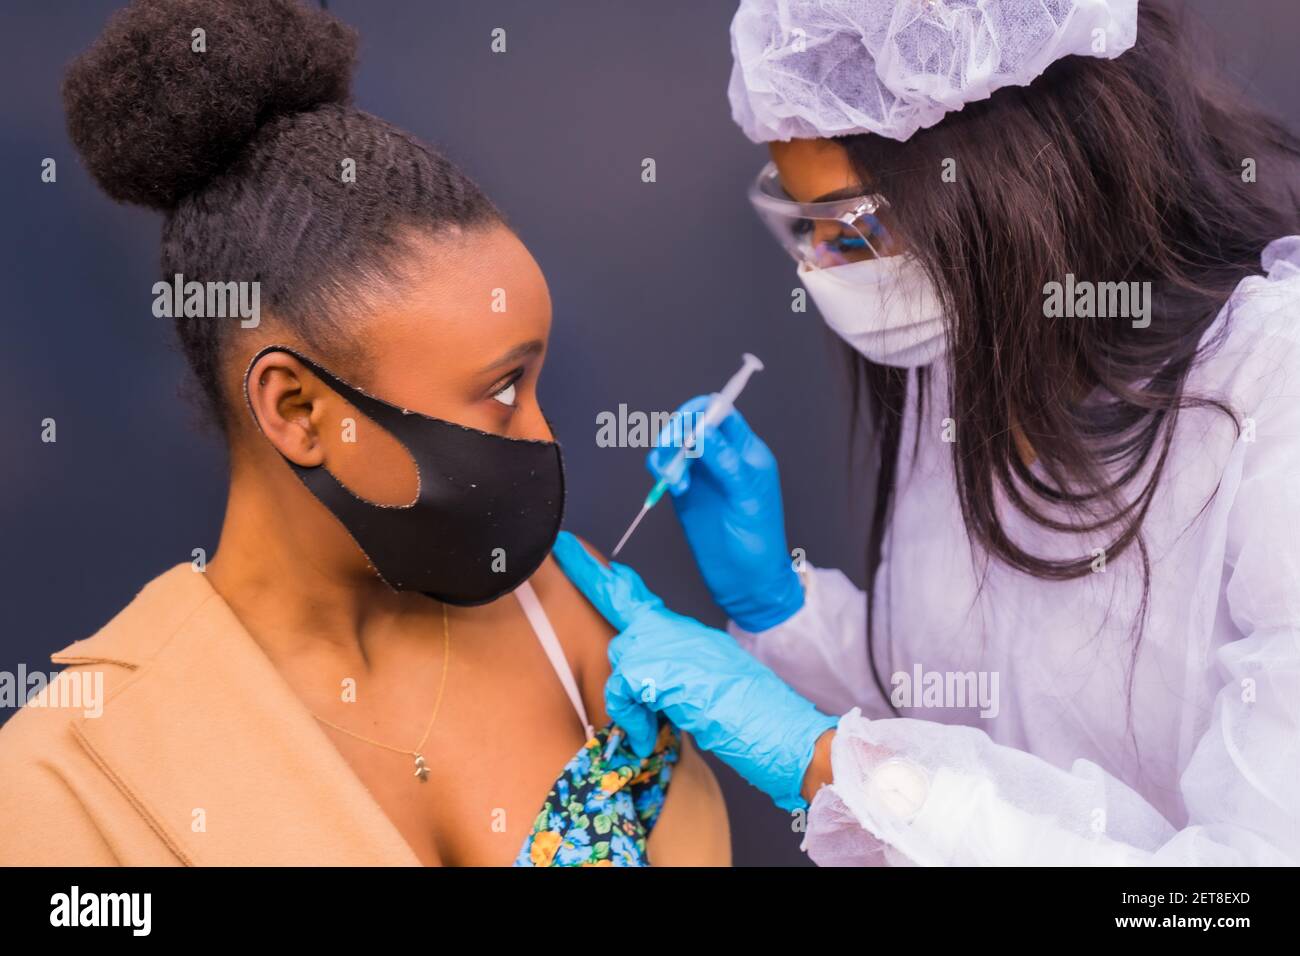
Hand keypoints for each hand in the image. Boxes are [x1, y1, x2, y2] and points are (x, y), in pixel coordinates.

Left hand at [552, 531, 837, 810]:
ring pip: (621, 653)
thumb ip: (675, 675)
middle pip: (623, 609)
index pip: (641, 598)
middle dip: (591, 579)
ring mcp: (670, 644)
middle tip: (563, 548)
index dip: (610, 577)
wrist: (781, 727)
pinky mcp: (660, 668)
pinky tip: (648, 736)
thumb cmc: (755, 715)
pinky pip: (622, 688)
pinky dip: (630, 718)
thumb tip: (648, 686)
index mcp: (690, 635)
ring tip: (648, 725)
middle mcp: (679, 631)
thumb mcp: (709, 686)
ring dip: (627, 696)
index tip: (579, 550)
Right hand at [647, 395, 803, 631]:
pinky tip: (671, 487)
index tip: (686, 424)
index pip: (722, 413)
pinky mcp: (685, 493)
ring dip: (667, 453)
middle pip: (693, 424)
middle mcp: (722, 458)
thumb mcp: (747, 498)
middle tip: (671, 448)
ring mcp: (702, 475)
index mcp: (746, 452)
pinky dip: (662, 471)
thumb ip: (725, 461)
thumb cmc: (758, 541)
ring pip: (675, 445)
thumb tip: (703, 430)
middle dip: (678, 430)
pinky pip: (666, 469)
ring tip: (672, 479)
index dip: (702, 410)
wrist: (746, 582)